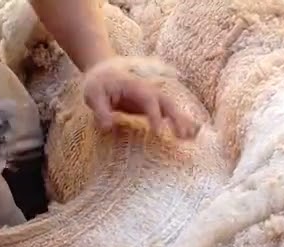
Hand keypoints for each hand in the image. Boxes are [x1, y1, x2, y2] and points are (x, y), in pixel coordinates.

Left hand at [81, 59, 200, 139]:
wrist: (103, 72)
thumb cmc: (98, 84)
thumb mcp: (93, 95)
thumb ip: (100, 110)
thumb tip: (108, 126)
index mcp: (135, 86)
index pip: (149, 100)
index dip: (155, 115)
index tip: (158, 132)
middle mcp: (148, 90)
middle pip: (167, 102)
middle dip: (176, 118)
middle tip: (182, 135)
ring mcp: (152, 98)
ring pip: (171, 108)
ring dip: (182, 122)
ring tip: (190, 138)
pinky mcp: (152, 107)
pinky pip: (169, 114)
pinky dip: (180, 123)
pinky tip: (188, 136)